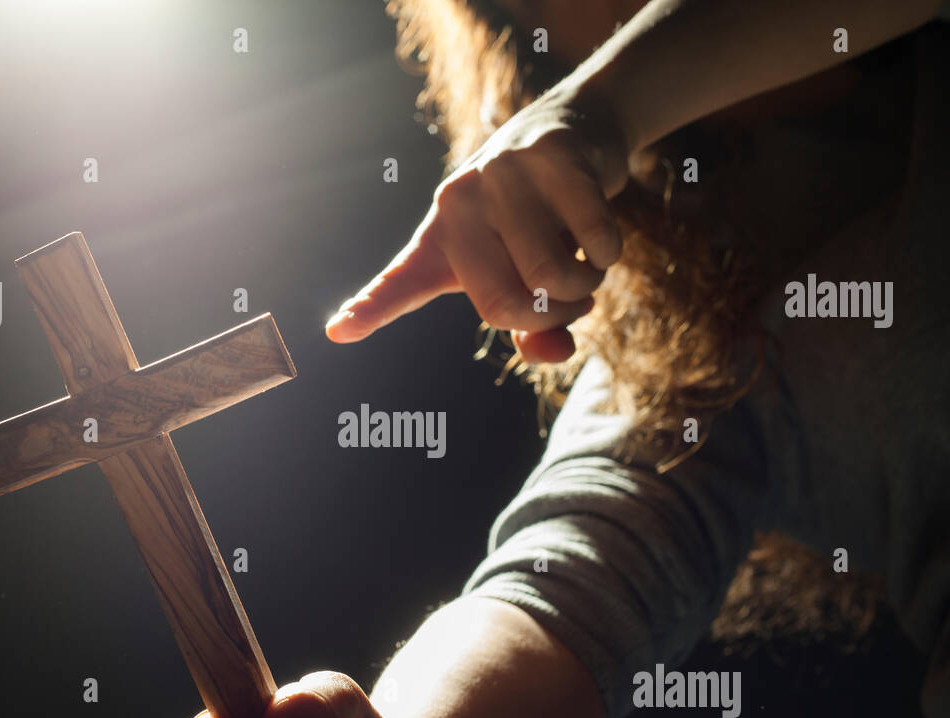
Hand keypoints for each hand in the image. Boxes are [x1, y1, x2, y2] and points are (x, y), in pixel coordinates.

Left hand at [325, 89, 627, 363]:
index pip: (401, 280)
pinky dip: (609, 252)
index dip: (372, 309)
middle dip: (551, 317)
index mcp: (440, 239)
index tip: (339, 332)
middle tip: (571, 302)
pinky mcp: (549, 154)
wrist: (577, 133)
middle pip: (504, 302)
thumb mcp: (529, 276)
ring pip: (553, 273)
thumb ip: (535, 326)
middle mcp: (458, 203)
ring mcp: (501, 173)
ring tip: (588, 269)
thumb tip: (552, 352)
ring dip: (587, 287)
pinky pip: (594, 237)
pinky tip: (601, 236)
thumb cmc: (541, 221)